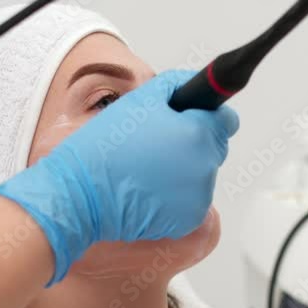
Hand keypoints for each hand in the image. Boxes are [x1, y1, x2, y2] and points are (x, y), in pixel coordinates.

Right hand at [0, 69, 239, 284]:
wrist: (82, 195)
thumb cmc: (105, 149)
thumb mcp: (140, 101)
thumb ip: (176, 87)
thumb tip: (199, 87)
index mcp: (198, 134)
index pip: (226, 121)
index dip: (207, 117)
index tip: (192, 120)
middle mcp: (205, 167)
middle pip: (214, 148)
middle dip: (194, 143)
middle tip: (156, 146)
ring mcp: (199, 197)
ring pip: (201, 175)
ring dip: (184, 171)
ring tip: (146, 169)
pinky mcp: (189, 220)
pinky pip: (191, 201)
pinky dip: (176, 196)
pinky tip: (148, 190)